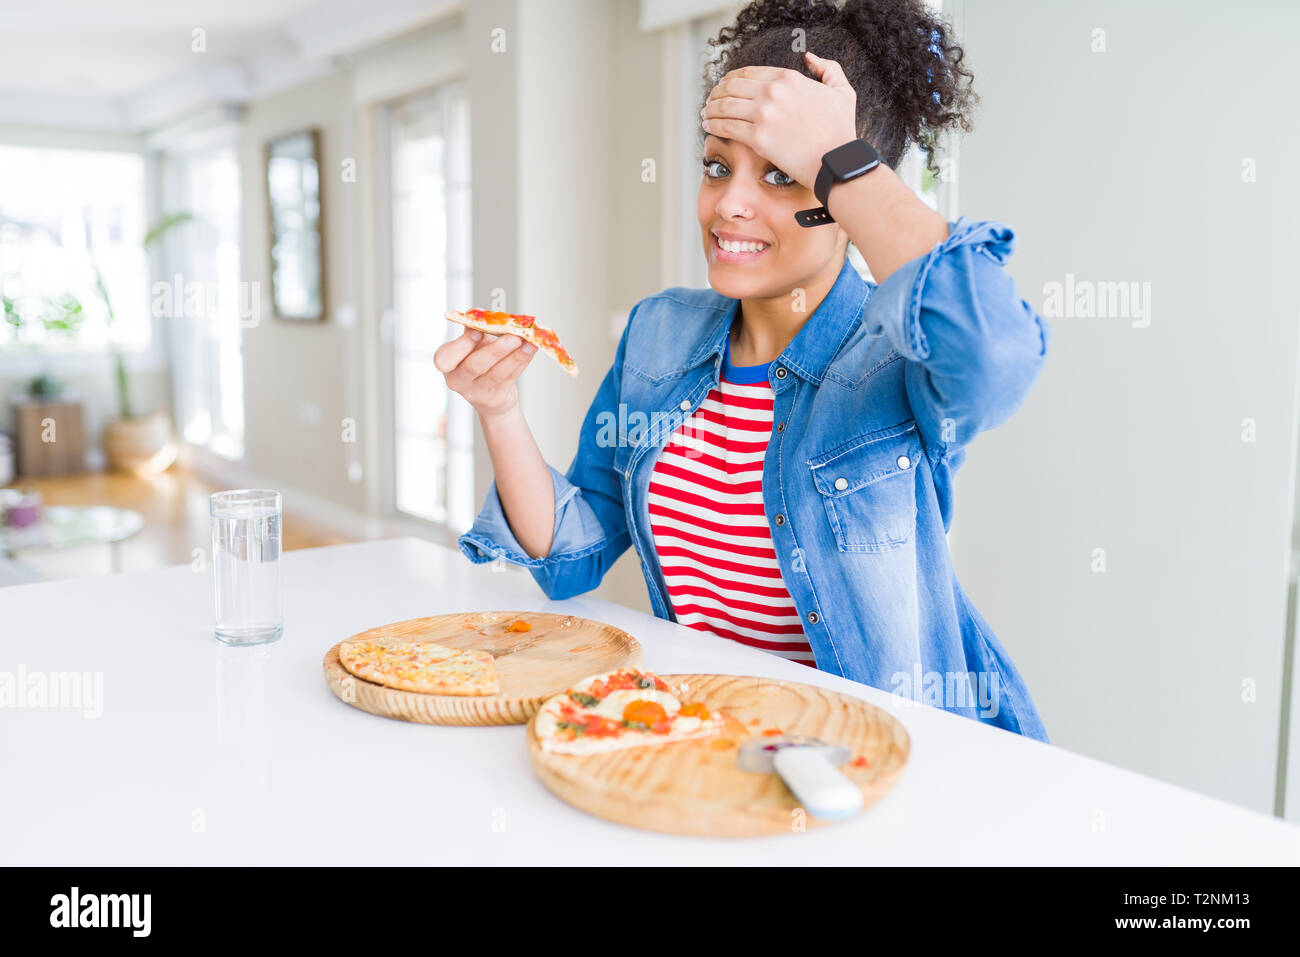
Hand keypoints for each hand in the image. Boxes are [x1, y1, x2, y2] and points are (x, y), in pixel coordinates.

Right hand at [433, 325, 536, 418]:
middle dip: (495, 350)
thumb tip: (480, 313)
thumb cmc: (479, 361)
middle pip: (474, 366)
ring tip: (529, 343)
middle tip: (513, 337)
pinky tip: (530, 350)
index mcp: (447, 364)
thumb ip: (474, 329)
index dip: (462, 345)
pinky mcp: (495, 398)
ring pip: (496, 374)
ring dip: (515, 356)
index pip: (445, 359)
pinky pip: (510, 378)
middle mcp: (457, 380)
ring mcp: (476, 393)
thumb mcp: (472, 344)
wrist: (490, 392)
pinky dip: (522, 362)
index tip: (478, 331)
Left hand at [701, 51, 857, 190]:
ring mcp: (764, 114)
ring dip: (710, 109)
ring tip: (706, 114)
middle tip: (710, 101)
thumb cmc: (840, 131)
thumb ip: (827, 69)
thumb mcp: (842, 91)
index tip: (724, 87)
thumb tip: (809, 57)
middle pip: (731, 86)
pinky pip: (726, 127)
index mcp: (788, 78)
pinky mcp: (758, 137)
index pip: (748, 72)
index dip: (730, 79)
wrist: (837, 160)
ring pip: (724, 105)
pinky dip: (713, 125)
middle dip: (716, 93)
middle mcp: (773, 92)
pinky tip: (708, 127)